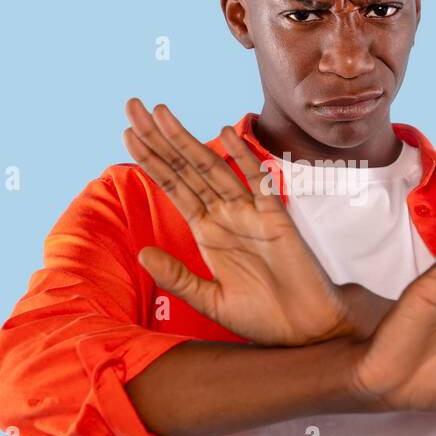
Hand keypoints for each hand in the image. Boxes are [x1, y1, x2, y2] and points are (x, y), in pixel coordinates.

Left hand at [121, 98, 356, 345]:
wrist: (307, 330)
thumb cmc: (263, 317)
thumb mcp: (211, 302)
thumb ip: (178, 278)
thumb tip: (142, 253)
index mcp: (206, 233)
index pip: (172, 187)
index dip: (150, 160)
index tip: (127, 133)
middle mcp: (224, 216)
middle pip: (185, 168)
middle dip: (158, 138)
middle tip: (132, 104)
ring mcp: (249, 213)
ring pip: (212, 168)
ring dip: (185, 140)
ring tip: (160, 113)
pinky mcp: (276, 218)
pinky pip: (258, 181)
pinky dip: (242, 157)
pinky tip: (225, 133)